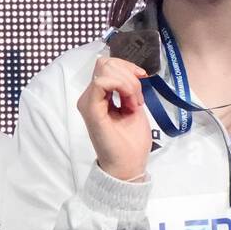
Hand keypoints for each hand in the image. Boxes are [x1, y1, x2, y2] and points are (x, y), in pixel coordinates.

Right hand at [77, 57, 151, 180]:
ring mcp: (88, 102)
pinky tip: (130, 104)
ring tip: (134, 104)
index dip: (127, 67)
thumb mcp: (133, 106)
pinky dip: (122, 87)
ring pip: (105, 69)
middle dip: (128, 75)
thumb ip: (127, 88)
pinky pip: (102, 82)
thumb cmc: (131, 141)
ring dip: (128, 83)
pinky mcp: (91, 109)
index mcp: (99, 96)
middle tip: (137, 98)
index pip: (107, 66)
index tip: (142, 80)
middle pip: (105, 63)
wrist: (128, 165)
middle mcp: (90, 97)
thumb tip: (130, 71)